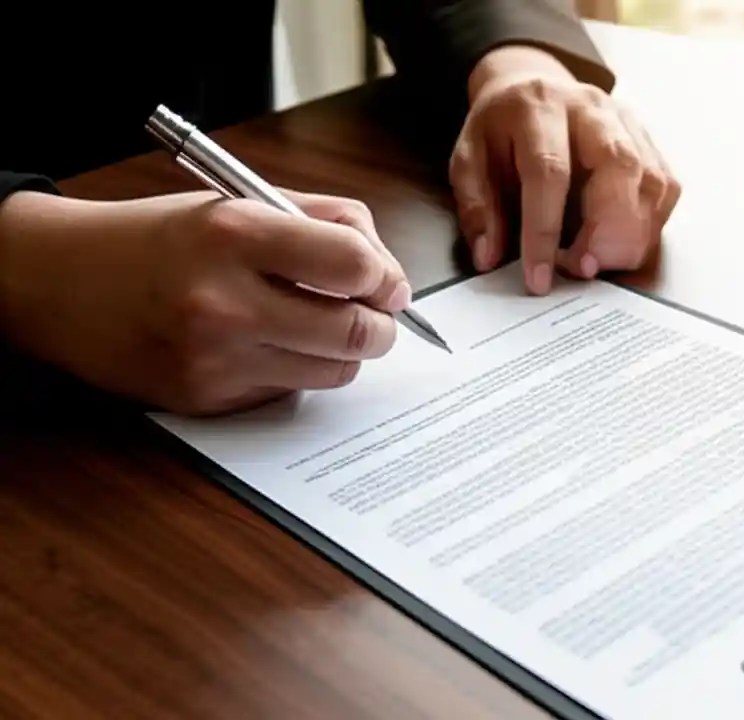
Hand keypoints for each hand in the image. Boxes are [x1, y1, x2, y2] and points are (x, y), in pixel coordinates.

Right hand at [0, 189, 410, 415]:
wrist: (63, 282)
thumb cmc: (163, 238)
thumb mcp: (240, 202)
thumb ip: (325, 221)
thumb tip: (386, 269)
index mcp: (236, 234)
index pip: (355, 265)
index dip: (385, 276)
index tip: (385, 281)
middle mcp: (224, 301)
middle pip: (357, 331)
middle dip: (381, 325)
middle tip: (374, 314)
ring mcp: (214, 358)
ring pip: (334, 371)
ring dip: (343, 352)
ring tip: (321, 327)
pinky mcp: (206, 399)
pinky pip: (289, 392)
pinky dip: (296, 371)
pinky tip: (268, 345)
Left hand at [449, 46, 681, 294]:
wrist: (531, 88)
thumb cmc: (501, 131)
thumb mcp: (469, 161)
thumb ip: (477, 208)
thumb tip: (490, 256)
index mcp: (539, 107)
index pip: (549, 171)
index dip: (545, 231)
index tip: (539, 279)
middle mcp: (591, 108)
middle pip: (619, 166)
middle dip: (606, 231)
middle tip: (584, 269)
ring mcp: (627, 122)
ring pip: (652, 179)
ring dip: (632, 236)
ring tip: (602, 264)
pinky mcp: (648, 140)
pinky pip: (666, 187)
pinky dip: (650, 226)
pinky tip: (623, 245)